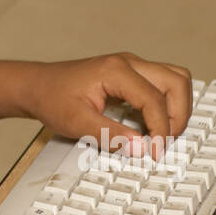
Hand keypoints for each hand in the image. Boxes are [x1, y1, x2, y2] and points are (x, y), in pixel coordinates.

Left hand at [27, 51, 191, 154]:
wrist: (37, 85)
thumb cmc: (52, 98)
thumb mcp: (76, 122)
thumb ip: (110, 135)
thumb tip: (141, 148)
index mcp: (116, 70)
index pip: (154, 99)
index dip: (161, 129)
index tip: (155, 151)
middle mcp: (129, 63)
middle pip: (176, 80)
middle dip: (178, 114)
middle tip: (165, 140)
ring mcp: (132, 66)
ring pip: (175, 79)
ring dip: (177, 107)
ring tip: (163, 133)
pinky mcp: (132, 75)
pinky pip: (163, 85)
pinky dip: (167, 104)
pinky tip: (152, 125)